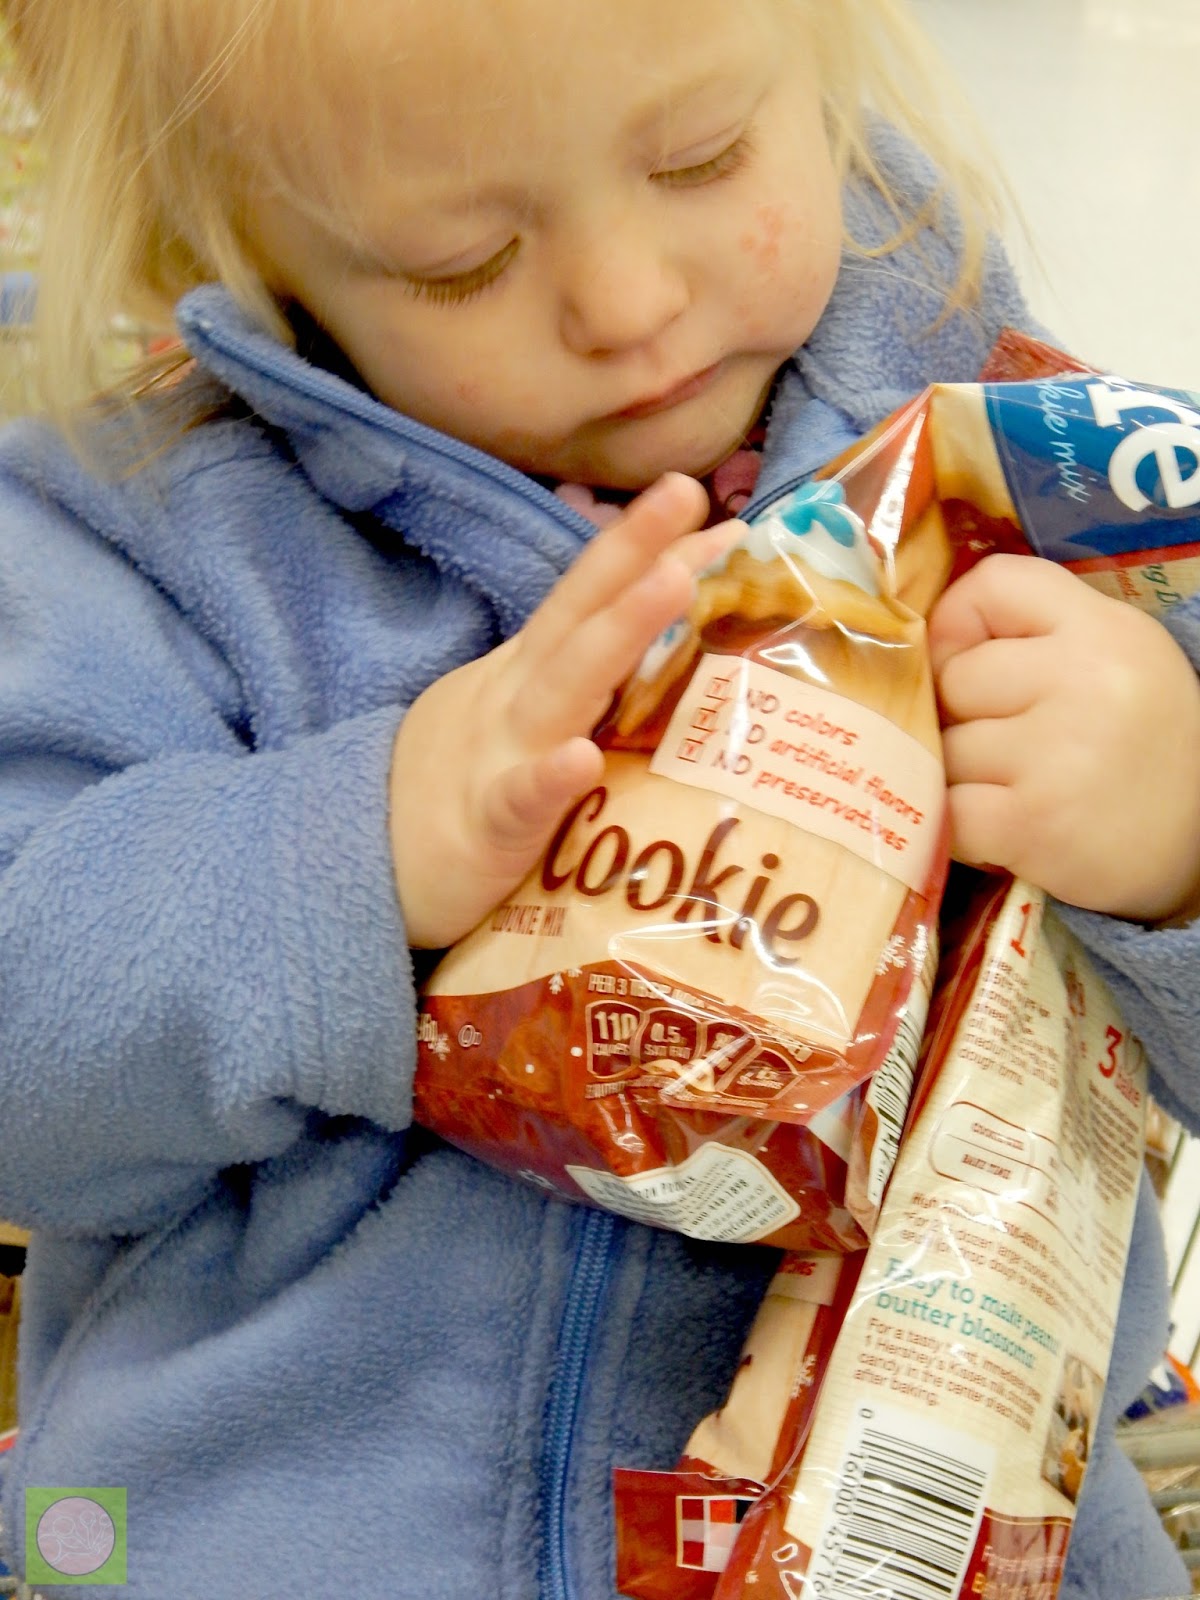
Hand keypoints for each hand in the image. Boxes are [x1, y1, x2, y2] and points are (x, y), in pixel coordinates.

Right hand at [388, 473, 742, 947]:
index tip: (710, 506)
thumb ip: (571, 688)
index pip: (588, 600)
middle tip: (690, 490)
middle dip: (636, 550)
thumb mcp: (512, 721)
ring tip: (674, 581)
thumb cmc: (456, 797)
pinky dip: (547, 779)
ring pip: (563, 686)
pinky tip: (579, 758)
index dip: (643, 549)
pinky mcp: (484, 828)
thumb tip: (650, 657)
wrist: (353, 864)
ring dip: (619, 631)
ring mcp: (497, 756)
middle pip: (580, 615)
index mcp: (525, 676)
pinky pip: (518, 801)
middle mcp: (516, 699)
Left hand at [929, 554, 1199, 923]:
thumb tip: (927, 644)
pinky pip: (948, 810)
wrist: (1199, 842)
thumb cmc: (1139, 746)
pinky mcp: (1031, 823)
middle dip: (964, 716)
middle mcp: (1083, 680)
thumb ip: (1032, 634)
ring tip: (1016, 790)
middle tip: (1012, 747)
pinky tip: (1003, 829)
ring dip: (964, 777)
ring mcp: (1055, 753)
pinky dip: (961, 827)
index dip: (960, 624)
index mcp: (1104, 628)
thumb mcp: (1111, 660)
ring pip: (944, 748)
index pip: (993, 584)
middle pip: (954, 678)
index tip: (973, 664)